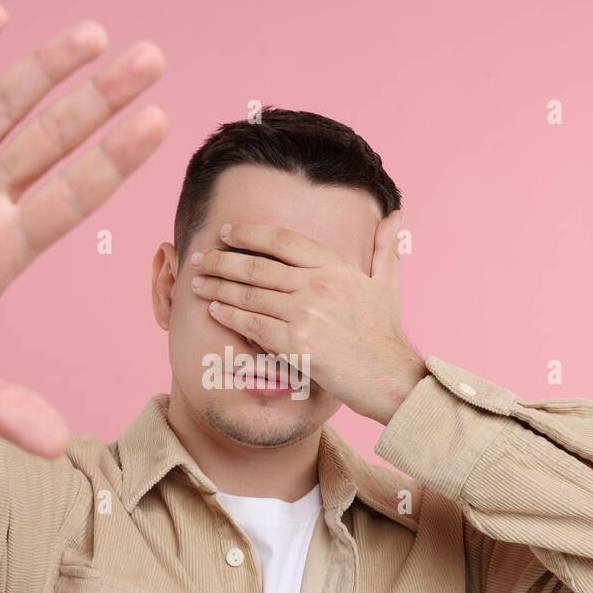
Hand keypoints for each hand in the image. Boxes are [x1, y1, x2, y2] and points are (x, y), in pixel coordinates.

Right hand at [0, 3, 167, 455]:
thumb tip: (59, 448)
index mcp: (3, 253)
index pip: (72, 198)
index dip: (114, 161)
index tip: (162, 122)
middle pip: (53, 142)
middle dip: (99, 101)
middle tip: (152, 58)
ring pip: (2, 109)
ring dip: (44, 70)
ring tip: (95, 34)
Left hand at [187, 211, 426, 424]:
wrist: (389, 378)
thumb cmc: (385, 335)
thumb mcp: (388, 284)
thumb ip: (385, 248)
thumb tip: (397, 215)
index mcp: (335, 267)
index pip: (283, 240)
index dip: (250, 233)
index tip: (227, 232)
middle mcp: (317, 285)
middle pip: (258, 266)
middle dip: (222, 260)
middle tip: (199, 258)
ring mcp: (305, 314)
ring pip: (250, 295)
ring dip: (217, 287)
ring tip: (196, 282)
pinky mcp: (295, 344)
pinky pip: (252, 325)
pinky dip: (229, 315)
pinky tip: (213, 309)